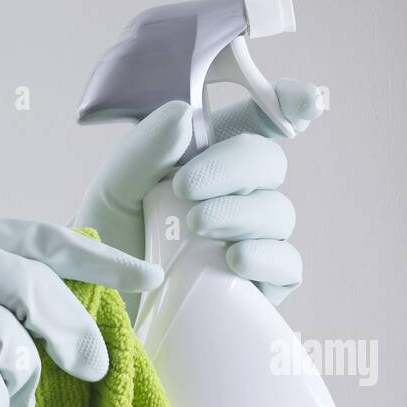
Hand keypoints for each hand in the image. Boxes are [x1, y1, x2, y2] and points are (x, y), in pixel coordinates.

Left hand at [73, 78, 326, 308]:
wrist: (102, 304)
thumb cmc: (110, 241)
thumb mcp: (115, 187)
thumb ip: (148, 148)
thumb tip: (188, 114)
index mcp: (210, 155)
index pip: (259, 118)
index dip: (289, 103)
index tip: (305, 101)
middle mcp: (239, 193)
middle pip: (270, 161)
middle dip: (234, 168)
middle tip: (185, 189)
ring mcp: (255, 239)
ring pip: (278, 212)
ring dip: (239, 214)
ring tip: (195, 229)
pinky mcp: (262, 285)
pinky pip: (287, 264)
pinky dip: (264, 257)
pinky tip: (233, 259)